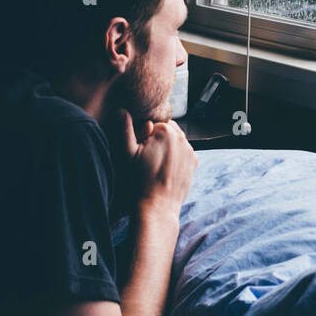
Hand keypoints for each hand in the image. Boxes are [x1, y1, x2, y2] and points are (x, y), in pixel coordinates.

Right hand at [119, 110, 197, 228]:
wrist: (157, 205)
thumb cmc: (139, 179)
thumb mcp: (128, 153)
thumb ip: (125, 129)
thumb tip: (121, 110)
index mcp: (166, 130)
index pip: (154, 124)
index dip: (145, 136)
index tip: (141, 151)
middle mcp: (182, 137)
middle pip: (167, 131)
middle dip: (158, 140)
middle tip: (148, 158)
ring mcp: (191, 150)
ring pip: (176, 141)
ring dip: (168, 147)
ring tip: (156, 165)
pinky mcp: (195, 162)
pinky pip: (184, 153)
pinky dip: (177, 157)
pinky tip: (166, 169)